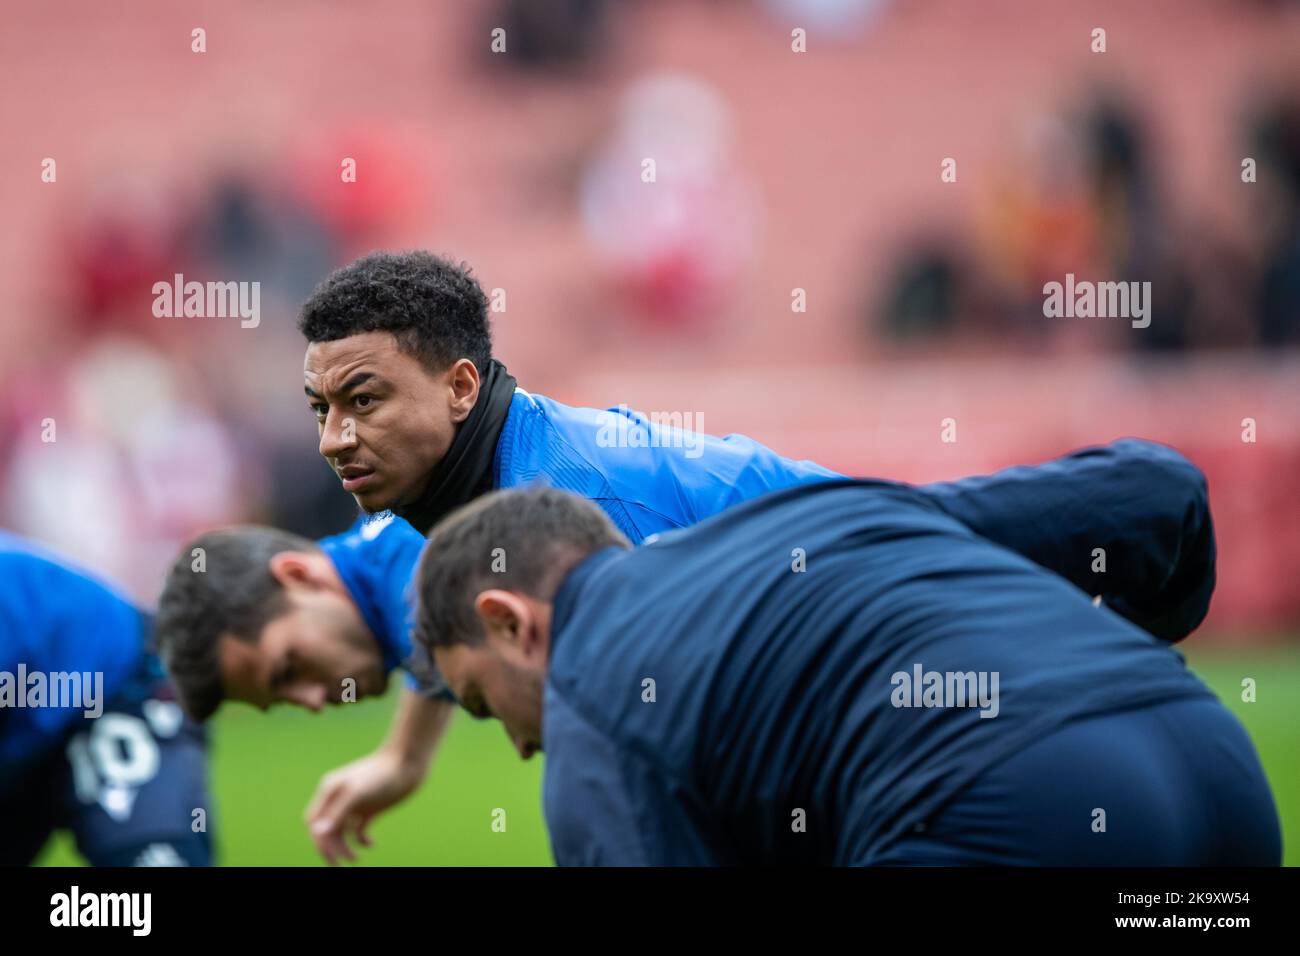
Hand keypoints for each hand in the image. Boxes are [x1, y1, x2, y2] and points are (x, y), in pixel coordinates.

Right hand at [304, 749, 422, 863]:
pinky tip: (370, 844)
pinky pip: (358, 830)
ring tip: (356, 859)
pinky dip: (361, 840)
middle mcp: (338, 798)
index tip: (330, 854)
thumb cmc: (381, 774)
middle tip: (339, 864)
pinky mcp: (370, 809)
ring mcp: (354, 804)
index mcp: (329, 791)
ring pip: (341, 832)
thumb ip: (337, 812)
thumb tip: (318, 832)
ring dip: (344, 847)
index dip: (318, 839)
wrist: (408, 762)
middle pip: (326, 829)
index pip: (314, 821)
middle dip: (330, 848)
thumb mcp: (357, 793)